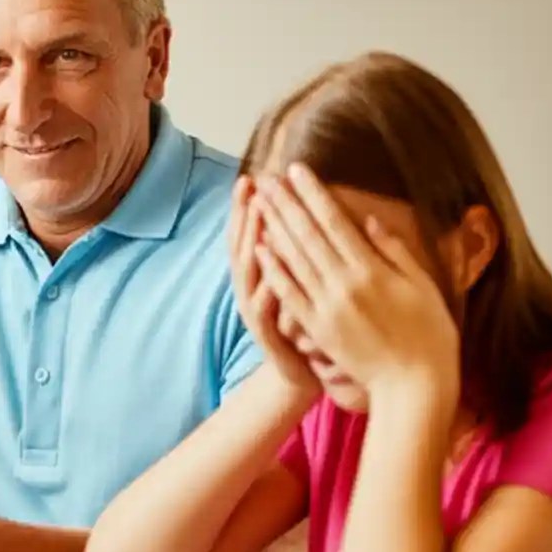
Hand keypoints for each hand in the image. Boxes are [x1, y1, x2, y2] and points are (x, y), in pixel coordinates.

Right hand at [228, 175, 317, 394]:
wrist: (299, 376)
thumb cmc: (307, 326)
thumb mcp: (303, 285)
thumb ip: (301, 252)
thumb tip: (305, 212)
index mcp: (263, 274)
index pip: (252, 232)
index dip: (248, 205)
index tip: (252, 176)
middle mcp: (252, 289)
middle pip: (245, 244)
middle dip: (247, 214)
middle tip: (251, 186)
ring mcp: (257, 312)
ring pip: (250, 273)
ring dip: (253, 242)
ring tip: (257, 215)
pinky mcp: (269, 335)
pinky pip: (266, 310)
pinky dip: (266, 291)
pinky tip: (269, 272)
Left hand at [253, 165, 459, 398]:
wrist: (414, 387)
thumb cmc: (430, 335)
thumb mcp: (424, 286)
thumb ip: (396, 250)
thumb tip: (370, 219)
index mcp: (373, 270)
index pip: (335, 222)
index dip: (313, 194)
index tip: (296, 170)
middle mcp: (345, 285)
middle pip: (308, 235)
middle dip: (285, 203)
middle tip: (266, 177)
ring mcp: (327, 307)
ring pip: (294, 259)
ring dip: (274, 228)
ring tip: (258, 202)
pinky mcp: (317, 328)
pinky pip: (289, 294)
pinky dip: (274, 270)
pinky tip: (260, 248)